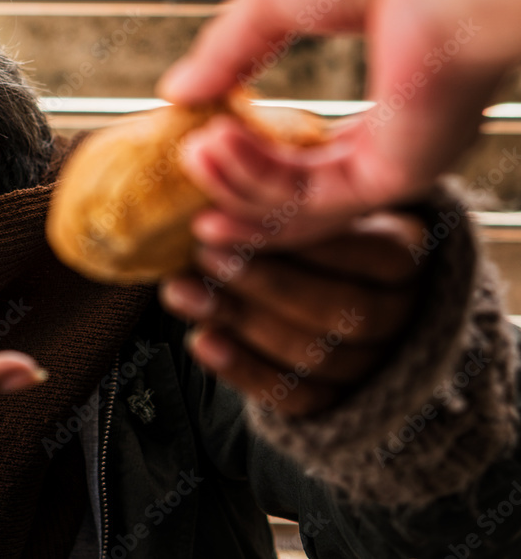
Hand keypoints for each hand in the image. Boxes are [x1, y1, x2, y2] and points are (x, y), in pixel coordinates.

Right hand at [159, 0, 520, 244]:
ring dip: (233, 182)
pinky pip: (308, 198)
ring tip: (193, 153)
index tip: (195, 144)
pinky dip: (254, 179)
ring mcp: (396, 157)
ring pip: (295, 203)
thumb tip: (178, 93)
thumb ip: (228, 52)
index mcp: (383, 88)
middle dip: (231, 185)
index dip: (245, 154)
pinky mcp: (395, 174)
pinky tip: (216, 148)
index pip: (304, 147)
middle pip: (295, 189)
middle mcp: (393, 132)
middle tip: (185, 168)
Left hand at [160, 211, 424, 415]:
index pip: (375, 253)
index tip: (241, 217)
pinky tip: (203, 340)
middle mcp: (402, 314)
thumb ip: (286, 203)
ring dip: (241, 322)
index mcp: (409, 255)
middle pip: (344, 309)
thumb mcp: (318, 208)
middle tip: (206, 255)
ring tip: (184, 293)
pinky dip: (243, 370)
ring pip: (316, 354)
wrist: (331, 295)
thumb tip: (222, 190)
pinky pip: (295, 397)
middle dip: (266, 283)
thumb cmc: (317, 237)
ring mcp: (374, 364)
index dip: (306, 240)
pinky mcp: (338, 401)